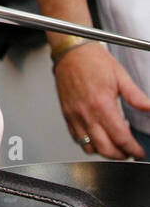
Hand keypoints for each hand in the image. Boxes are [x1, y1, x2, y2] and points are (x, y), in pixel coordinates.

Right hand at [55, 42, 149, 159]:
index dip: (133, 149)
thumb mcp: (120, 75)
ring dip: (104, 152)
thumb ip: (136, 96)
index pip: (121, 137)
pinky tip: (98, 138)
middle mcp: (86, 113)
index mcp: (102, 104)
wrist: (70, 51)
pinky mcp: (67, 115)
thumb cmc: (92, 60)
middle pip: (105, 148)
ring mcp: (74, 115)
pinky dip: (88, 145)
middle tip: (129, 152)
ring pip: (89, 148)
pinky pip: (77, 139)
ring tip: (114, 147)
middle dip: (121, 155)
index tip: (139, 151)